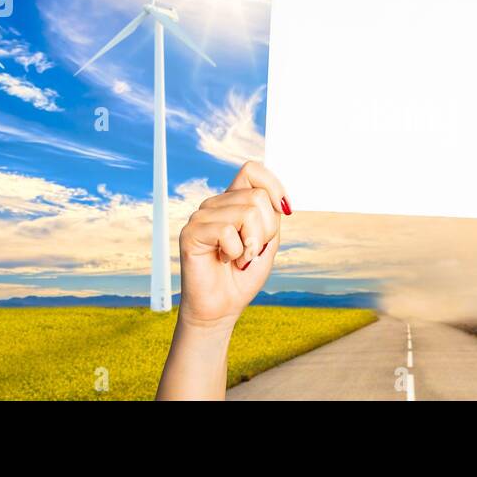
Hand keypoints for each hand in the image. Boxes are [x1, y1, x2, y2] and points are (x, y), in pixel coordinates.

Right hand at [179, 161, 290, 328]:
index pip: (252, 170)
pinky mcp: (192, 232)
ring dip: (251, 244)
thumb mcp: (267, 240)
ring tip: (237, 258)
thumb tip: (282, 199)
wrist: (222, 307)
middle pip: (257, 196)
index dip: (274, 186)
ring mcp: (201, 216)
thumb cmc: (243, 275)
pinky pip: (228, 231)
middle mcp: (215, 204)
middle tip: (251, 250)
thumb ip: (272, 214)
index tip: (285, 211)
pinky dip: (235, 253)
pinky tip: (222, 261)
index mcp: (232, 201)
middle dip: (266, 230)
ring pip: (247, 213)